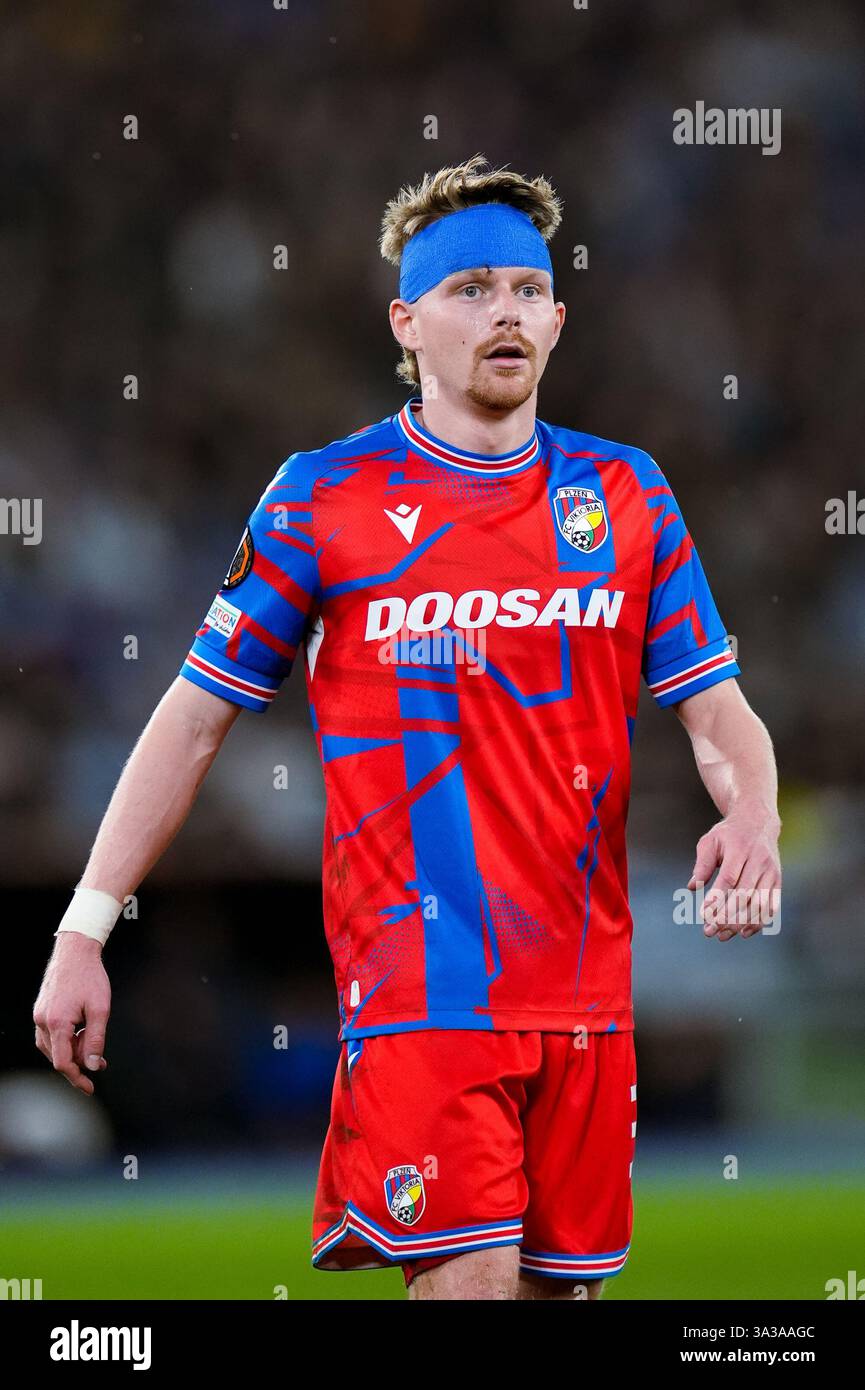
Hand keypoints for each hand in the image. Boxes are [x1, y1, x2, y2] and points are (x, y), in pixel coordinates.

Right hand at [33, 932, 110, 1094]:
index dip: (77, 1078)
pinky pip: (49, 1036)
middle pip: (58, 1056)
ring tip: (92, 1044)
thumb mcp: (100, 1009)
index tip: (90, 1088)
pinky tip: (80, 1035)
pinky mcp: (40, 1011)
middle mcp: (42, 1021)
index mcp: (57, 1023)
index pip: (63, 1062)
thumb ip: (96, 1039)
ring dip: (72, 1052)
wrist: (75, 950)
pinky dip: (64, 1041)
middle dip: (79, 1063)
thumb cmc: (90, 977)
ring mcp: (39, 1016)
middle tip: (101, 1061)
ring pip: (52, 1048)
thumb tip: (94, 1066)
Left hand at [687, 807, 780, 941]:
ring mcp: (771, 872)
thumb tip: (691, 887)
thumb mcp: (710, 842)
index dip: (717, 899)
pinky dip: (759, 922)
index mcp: (740, 849)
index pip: (729, 879)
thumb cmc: (728, 834)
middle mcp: (759, 861)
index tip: (703, 915)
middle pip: (744, 895)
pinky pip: (771, 906)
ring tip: (722, 935)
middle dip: (727, 916)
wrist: (758, 822)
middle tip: (709, 931)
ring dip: (741, 924)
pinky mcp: (777, 881)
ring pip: (759, 904)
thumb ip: (702, 864)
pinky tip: (744, 933)